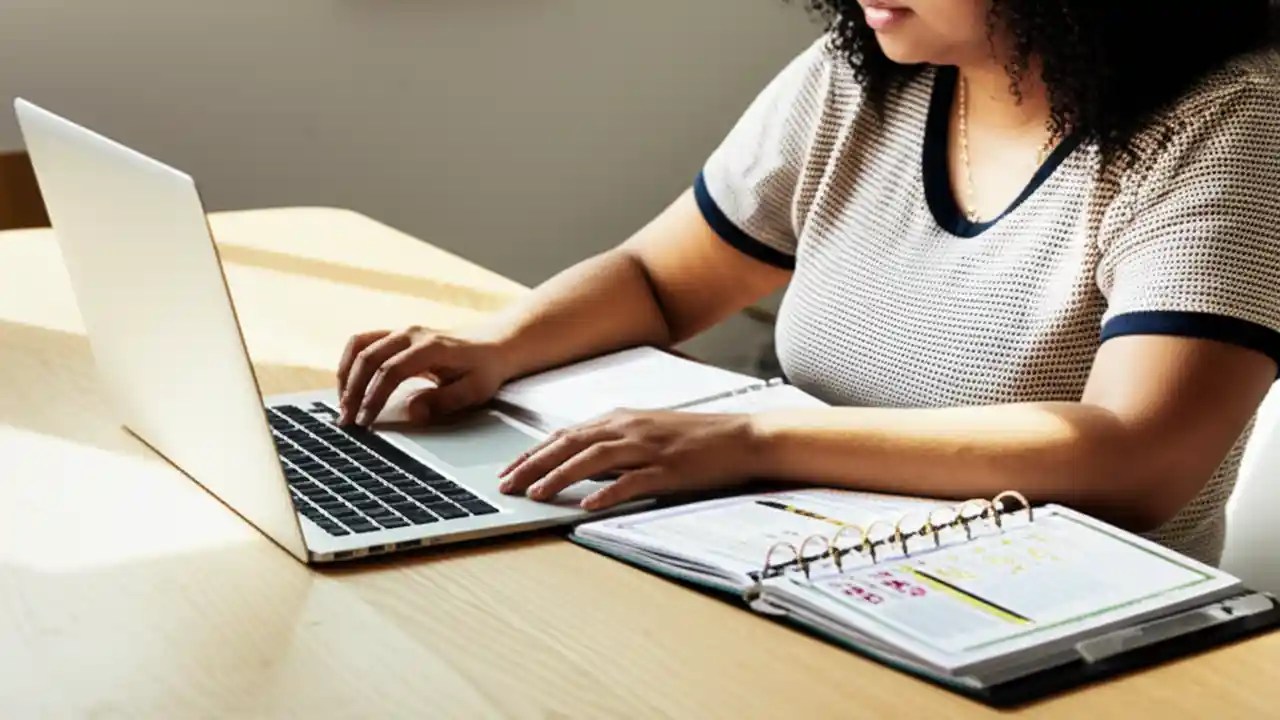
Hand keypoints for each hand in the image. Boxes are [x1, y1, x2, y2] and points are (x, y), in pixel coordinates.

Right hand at [336, 326, 510, 425]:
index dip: (374, 396)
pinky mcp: (396, 335)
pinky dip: (350, 363)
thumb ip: (445, 401)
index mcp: (431, 347)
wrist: (494, 343)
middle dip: (352, 390)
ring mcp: (401, 332)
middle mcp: (411, 334)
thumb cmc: (485, 369)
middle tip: (347, 420)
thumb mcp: (476, 390)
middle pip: (368, 357)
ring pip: (359, 346)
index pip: (391, 371)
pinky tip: (348, 385)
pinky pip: (362, 342)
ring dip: (345, 375)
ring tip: (343, 405)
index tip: (365, 421)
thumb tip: (412, 412)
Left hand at [498, 410, 760, 509]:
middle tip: (506, 485)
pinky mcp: (669, 469)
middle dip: (533, 464)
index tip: (508, 469)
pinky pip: (632, 481)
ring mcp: (648, 448)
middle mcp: (629, 428)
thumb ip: (614, 444)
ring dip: (560, 476)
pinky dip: (607, 492)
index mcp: (621, 418)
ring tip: (536, 494)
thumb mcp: (647, 432)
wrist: (741, 437)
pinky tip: (588, 505)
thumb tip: (578, 465)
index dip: (533, 452)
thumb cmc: (695, 438)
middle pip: (570, 443)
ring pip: (593, 459)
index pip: (566, 434)